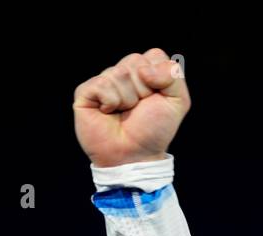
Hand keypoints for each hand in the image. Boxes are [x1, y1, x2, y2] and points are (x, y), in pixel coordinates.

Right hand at [73, 49, 190, 167]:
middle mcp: (123, 73)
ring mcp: (104, 81)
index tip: (157, 98)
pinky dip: (111, 102)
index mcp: (145, 72)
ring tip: (124, 112)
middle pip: (135, 61)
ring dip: (128, 99)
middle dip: (144, 88)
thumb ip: (173, 76)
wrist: (135, 154)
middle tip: (139, 108)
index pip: (154, 55)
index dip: (159, 78)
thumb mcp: (177, 102)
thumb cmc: (154, 130)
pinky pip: (101, 85)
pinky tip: (108, 113)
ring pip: (119, 73)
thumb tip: (144, 69)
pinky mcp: (85, 91)